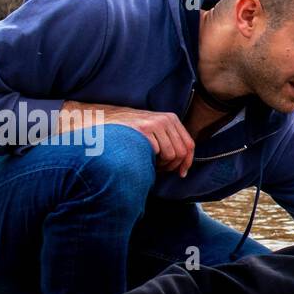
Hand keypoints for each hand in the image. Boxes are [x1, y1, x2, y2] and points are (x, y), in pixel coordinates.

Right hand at [60, 101, 195, 176]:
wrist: (104, 121)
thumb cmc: (130, 132)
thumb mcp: (154, 130)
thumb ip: (170, 141)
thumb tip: (185, 165)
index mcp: (171, 119)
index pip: (189, 144)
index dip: (187, 162)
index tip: (181, 174)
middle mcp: (165, 119)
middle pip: (182, 152)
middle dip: (172, 166)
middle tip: (158, 168)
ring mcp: (155, 123)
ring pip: (171, 155)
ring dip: (161, 165)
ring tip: (148, 161)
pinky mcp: (144, 130)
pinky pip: (157, 153)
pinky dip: (150, 161)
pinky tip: (141, 157)